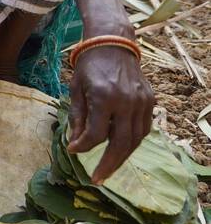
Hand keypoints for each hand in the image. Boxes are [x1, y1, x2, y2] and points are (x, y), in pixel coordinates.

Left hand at [67, 44, 154, 183]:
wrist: (112, 44)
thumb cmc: (89, 67)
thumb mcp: (75, 90)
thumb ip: (77, 118)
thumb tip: (75, 145)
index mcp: (104, 97)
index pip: (96, 134)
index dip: (83, 146)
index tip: (72, 151)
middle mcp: (126, 102)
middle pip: (121, 143)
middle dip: (108, 164)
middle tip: (97, 180)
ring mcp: (142, 102)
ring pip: (135, 140)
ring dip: (122, 157)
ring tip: (108, 169)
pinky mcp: (150, 102)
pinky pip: (143, 129)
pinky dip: (132, 142)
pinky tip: (121, 150)